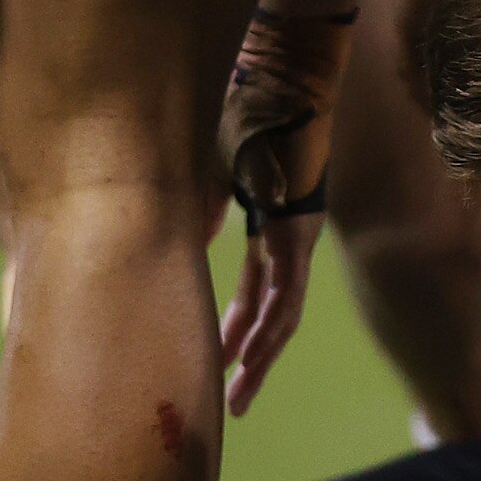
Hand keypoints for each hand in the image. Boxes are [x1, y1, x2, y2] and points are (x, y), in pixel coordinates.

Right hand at [216, 16, 350, 415]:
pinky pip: (285, 292)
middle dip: (249, 359)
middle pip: (270, 314)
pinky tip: (252, 355)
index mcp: (267, 226)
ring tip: (240, 393)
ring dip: (261, 357)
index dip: (235, 326)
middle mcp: (287, 239)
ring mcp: (297, 237)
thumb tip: (180, 241)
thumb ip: (198, 207)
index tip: (217, 355)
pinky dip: (269, 326)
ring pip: (283, 314)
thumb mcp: (207, 168)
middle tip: (231, 400)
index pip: (252, 291)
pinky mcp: (299, 232)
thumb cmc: (242, 111)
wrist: (276, 80)